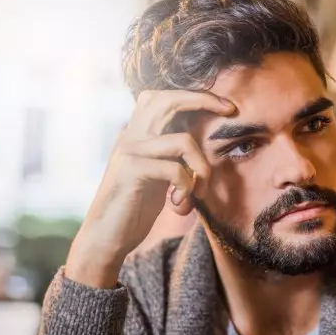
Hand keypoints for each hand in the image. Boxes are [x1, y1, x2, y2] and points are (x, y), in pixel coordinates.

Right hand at [65, 90, 234, 287]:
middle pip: (168, 100)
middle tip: (230, 111)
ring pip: (183, 141)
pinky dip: (187, 188)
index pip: (164, 98)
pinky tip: (179, 206)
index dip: (196, 96)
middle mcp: (131, 136)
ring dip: (203, 170)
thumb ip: (172, 156)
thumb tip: (200, 143)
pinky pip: (175, 170)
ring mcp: (129, 151)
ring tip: (197, 193)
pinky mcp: (131, 172)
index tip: (227, 106)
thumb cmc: (134, 208)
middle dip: (204, 100)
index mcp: (138, 134)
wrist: (105, 238)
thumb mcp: (158, 175)